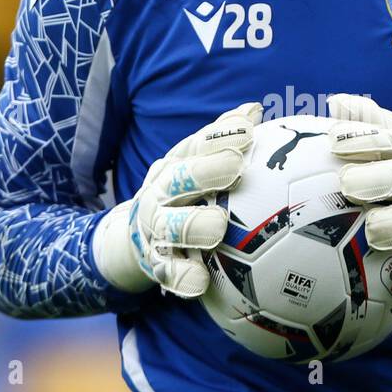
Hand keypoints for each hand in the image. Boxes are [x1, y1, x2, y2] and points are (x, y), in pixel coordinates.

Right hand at [93, 101, 262, 297]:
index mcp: (175, 167)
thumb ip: (222, 140)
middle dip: (204, 171)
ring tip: (218, 226)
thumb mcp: (194, 165)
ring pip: (169, 226)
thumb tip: (254, 109)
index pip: (195, 146)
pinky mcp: (156, 263)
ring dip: (192, 224)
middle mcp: (161, 194)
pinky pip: (168, 271)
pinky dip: (182, 276)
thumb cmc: (183, 195)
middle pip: (178, 179)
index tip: (248, 129)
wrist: (137, 237)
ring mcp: (155, 229)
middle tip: (234, 166)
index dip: (219, 136)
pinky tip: (199, 282)